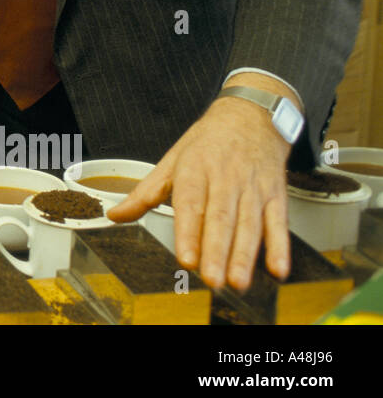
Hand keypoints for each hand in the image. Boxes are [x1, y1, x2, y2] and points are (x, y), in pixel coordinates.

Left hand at [107, 94, 292, 290]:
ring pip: (249, 224)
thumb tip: (116, 215)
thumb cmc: (208, 142)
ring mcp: (252, 187)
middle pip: (221, 218)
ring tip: (237, 281)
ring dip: (244, 255)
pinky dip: (280, 246)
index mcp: (194, 170)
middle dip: (216, 251)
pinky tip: (277, 268)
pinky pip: (278, 222)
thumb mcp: (172, 160)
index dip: (188, 233)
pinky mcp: (275, 195)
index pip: (190, 204)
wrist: (251, 116)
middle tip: (212, 279)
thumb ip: (144, 193)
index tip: (186, 259)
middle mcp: (225, 179)